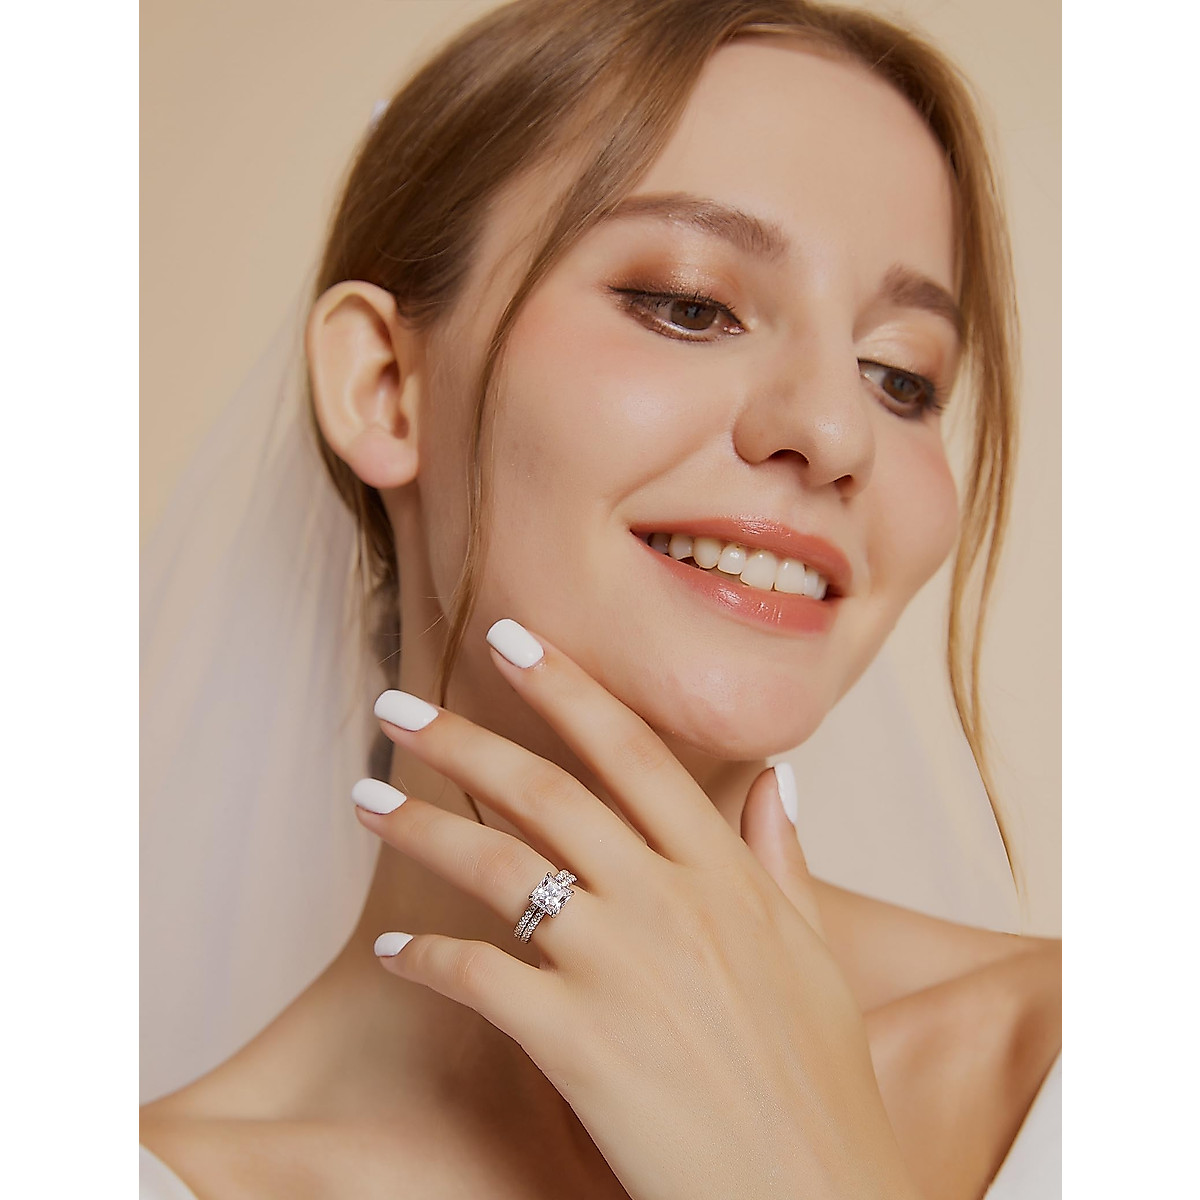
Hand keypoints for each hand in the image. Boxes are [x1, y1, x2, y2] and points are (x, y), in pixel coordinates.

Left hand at [353, 618, 919, 1199]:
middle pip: (547, 791)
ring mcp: (622, 966)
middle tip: (397, 706)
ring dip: (422, 826)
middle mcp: (668, 902)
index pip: (634, 750)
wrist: (812, 1199)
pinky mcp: (580, 1041)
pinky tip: (398, 952)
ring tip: (365, 797)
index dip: (568, 686)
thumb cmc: (815, 1083)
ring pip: (500, 867)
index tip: (512, 639)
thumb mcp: (813, 956)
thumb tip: (775, 782)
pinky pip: (481, 978)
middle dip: (463, 738)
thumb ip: (781, 860)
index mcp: (723, 875)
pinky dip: (432, 959)